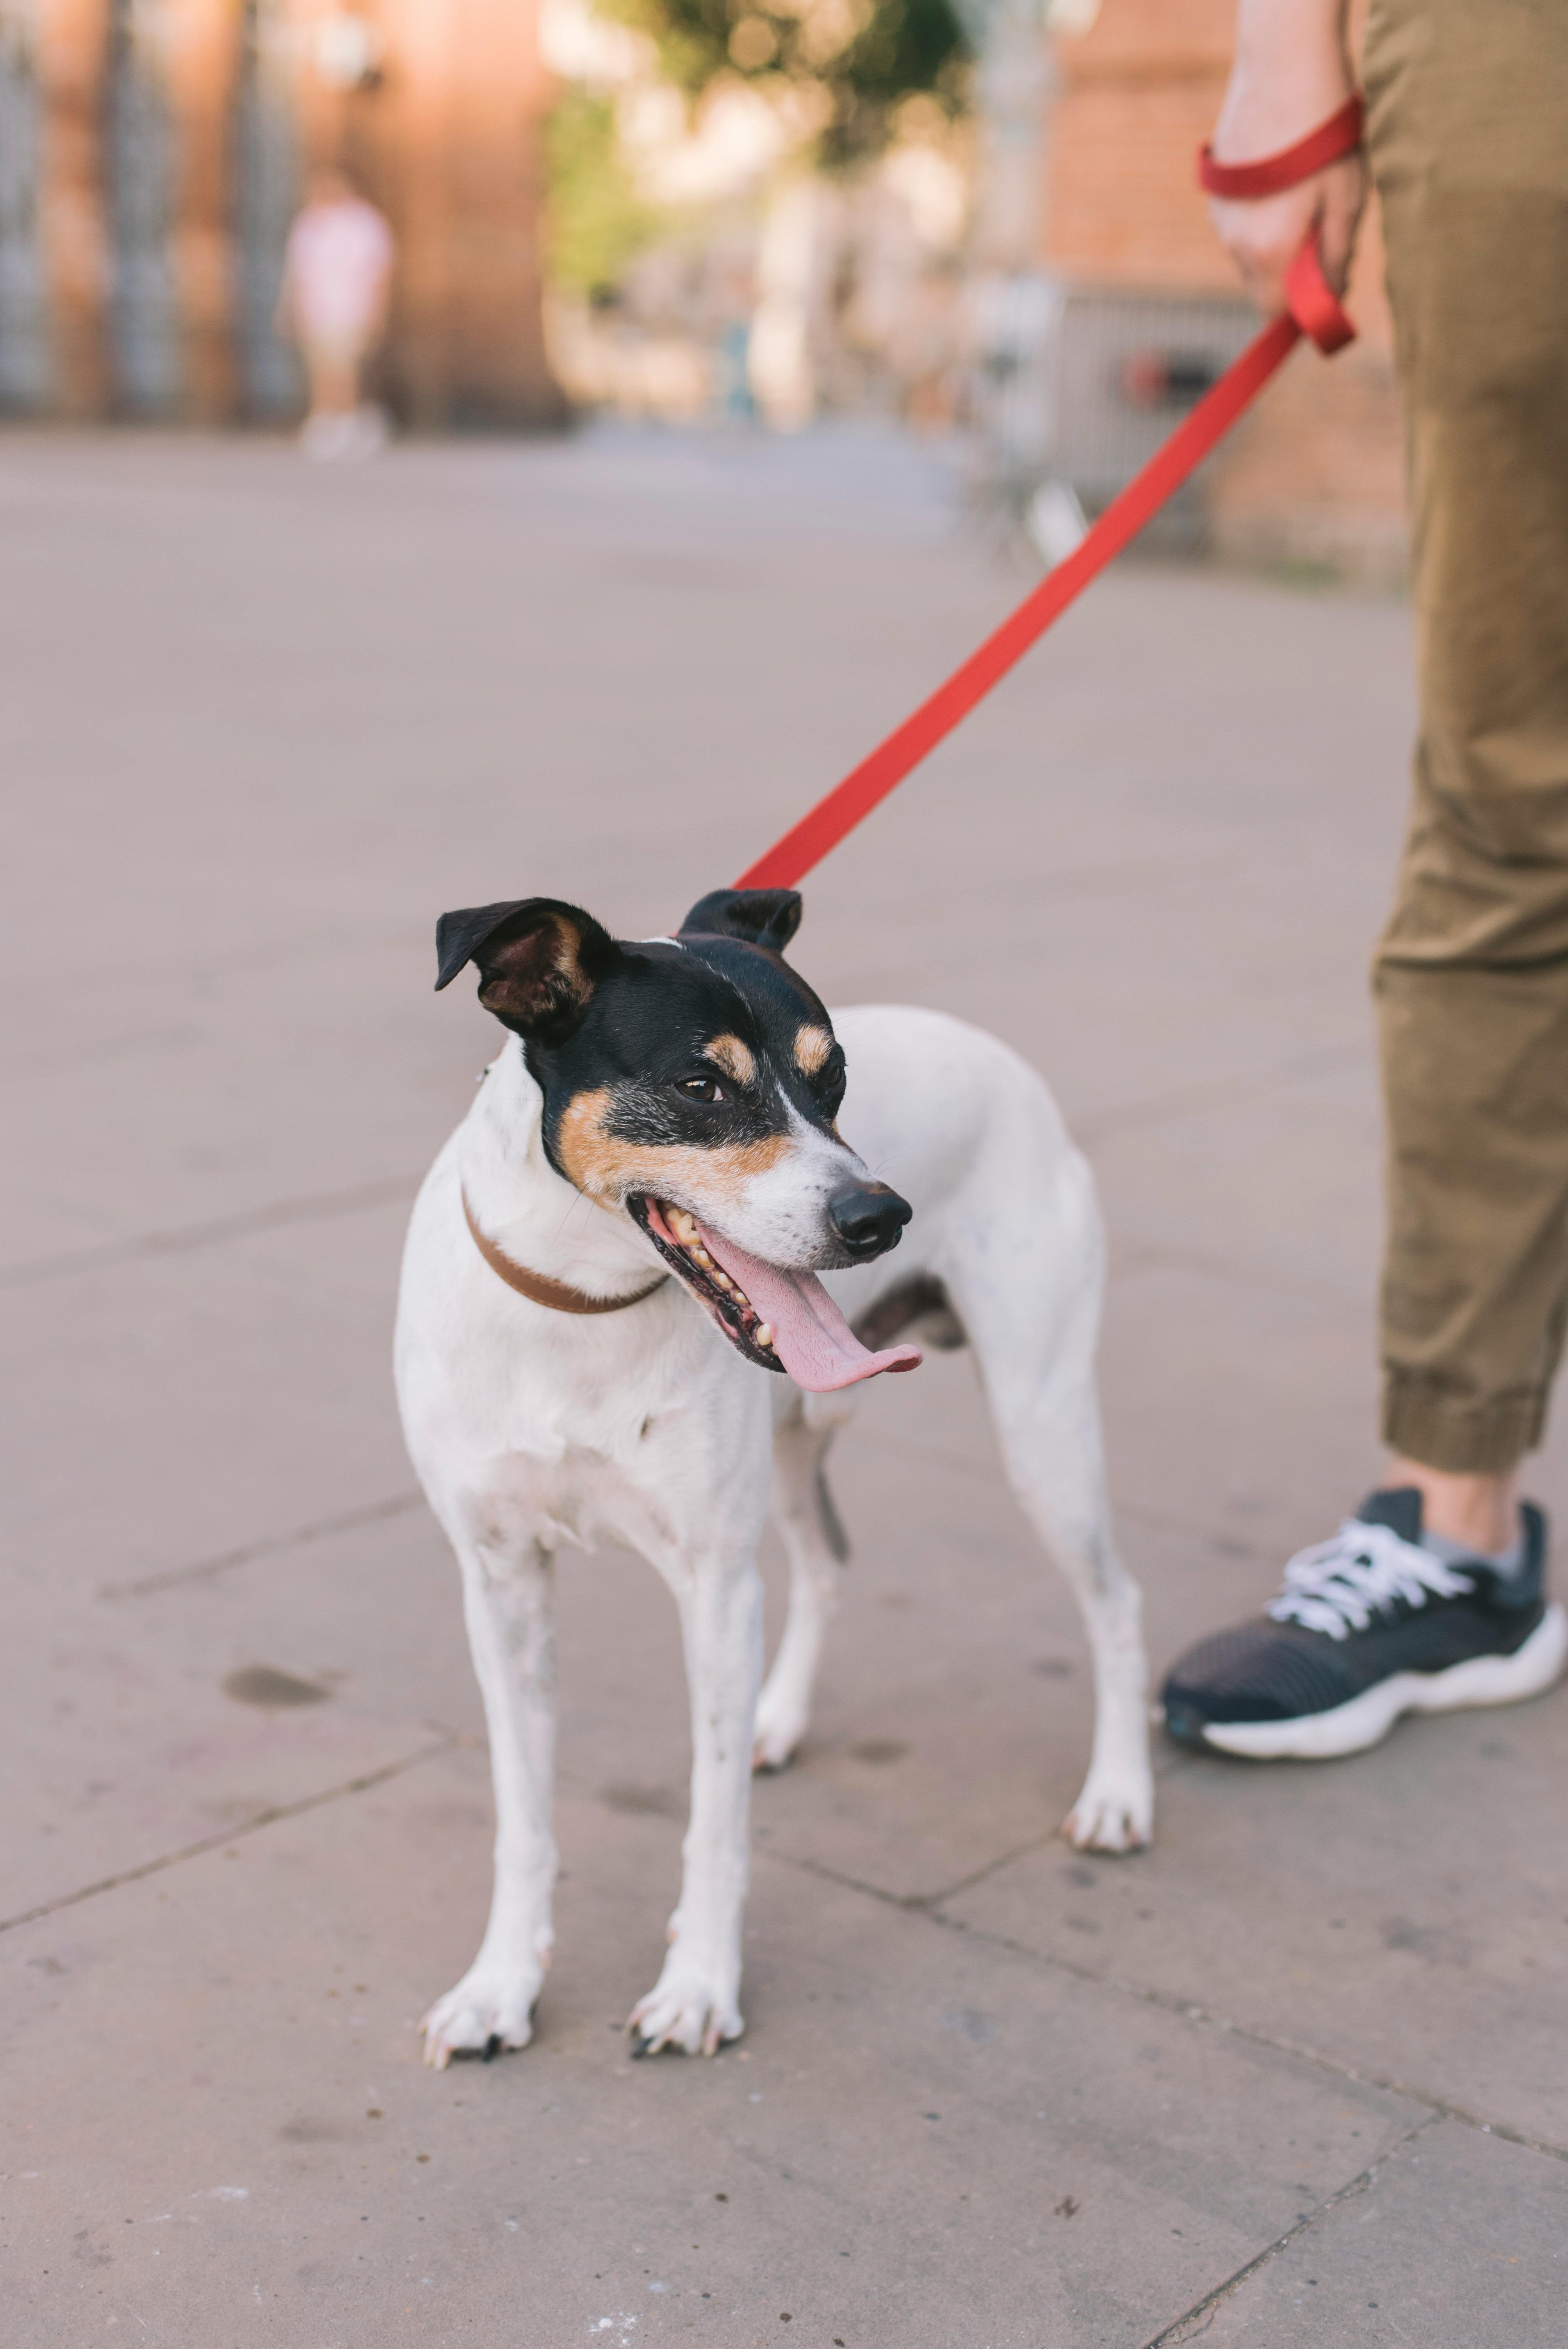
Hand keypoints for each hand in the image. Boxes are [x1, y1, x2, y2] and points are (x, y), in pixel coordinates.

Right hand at [1207, 36, 1366, 312]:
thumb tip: (1331, 300)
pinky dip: (1263, 218)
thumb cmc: (1323, 133)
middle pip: (1262, 286)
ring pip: (1251, 255)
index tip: (1325, 297)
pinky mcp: (1215, 192)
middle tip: (1325, 235)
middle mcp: (1234, 242)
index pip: (1275, 314)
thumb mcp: (1346, 199)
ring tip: (1306, 194)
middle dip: (1292, 276)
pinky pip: (1240, 226)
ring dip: (1279, 243)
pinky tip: (1284, 180)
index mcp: (1268, 252)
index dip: (1301, 314)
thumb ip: (1336, 259)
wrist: (1282, 66)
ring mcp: (1219, 217)